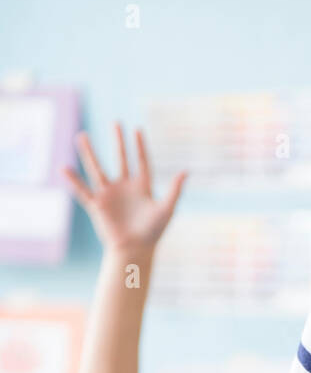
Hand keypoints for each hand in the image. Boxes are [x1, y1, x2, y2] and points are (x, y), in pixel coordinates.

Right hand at [63, 123, 186, 254]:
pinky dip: (73, 180)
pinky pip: (82, 190)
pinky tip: (63, 168)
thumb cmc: (153, 232)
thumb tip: (185, 171)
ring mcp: (110, 195)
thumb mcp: (166, 209)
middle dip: (119, 141)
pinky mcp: (97, 205)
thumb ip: (174, 190)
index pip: (141, 161)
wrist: (135, 250)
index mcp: (142, 187)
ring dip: (89, 153)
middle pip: (121, 159)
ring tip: (82, 136)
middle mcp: (125, 187)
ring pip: (97, 169)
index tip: (137, 129)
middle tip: (116, 123)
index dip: (139, 146)